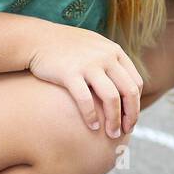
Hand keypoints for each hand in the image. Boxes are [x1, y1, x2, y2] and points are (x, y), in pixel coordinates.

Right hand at [27, 24, 143, 138]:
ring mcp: (88, 64)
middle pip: (128, 92)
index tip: (130, 119)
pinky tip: (92, 127)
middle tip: (126, 131)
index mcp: (114, 52)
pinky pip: (86, 100)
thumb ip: (112, 63)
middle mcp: (105, 57)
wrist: (37, 39)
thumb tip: (127, 87)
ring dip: (114, 120)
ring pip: (111, 98)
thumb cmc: (67, 49)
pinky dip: (91, 116)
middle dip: (130, 115)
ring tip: (112, 134)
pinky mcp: (69, 73)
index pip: (136, 83)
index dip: (136, 104)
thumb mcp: (95, 47)